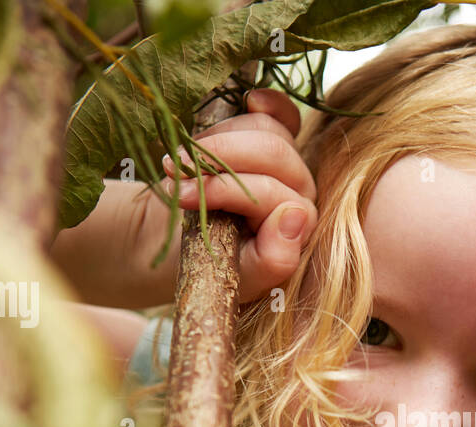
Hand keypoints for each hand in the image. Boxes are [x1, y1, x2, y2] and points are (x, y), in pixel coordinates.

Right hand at [163, 88, 318, 302]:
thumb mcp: (235, 277)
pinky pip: (284, 113)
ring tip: (181, 161)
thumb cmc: (209, 267)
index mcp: (298, 228)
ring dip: (217, 139)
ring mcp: (290, 164)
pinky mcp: (277, 139)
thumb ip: (273, 258)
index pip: (273, 195)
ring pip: (266, 128)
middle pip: (273, 153)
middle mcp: (301, 192)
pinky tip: (250, 99)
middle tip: (174, 171)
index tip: (178, 197)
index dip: (223, 190)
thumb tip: (294, 216)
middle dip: (218, 158)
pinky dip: (269, 103)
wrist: (183, 246)